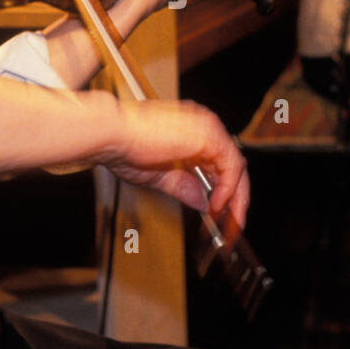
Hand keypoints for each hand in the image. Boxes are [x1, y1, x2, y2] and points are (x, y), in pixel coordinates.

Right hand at [96, 99, 249, 229]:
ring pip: (236, 165)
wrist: (113, 135)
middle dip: (235, 197)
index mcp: (191, 130)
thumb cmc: (123, 147)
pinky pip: (232, 165)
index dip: (222, 190)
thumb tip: (202, 201)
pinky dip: (228, 188)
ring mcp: (207, 128)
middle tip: (233, 223)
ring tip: (229, 220)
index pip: (218, 162)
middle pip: (231, 164)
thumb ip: (183, 187)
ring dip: (235, 196)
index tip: (219, 212)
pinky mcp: (209, 135)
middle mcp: (202, 125)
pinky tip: (217, 205)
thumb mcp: (159, 176)